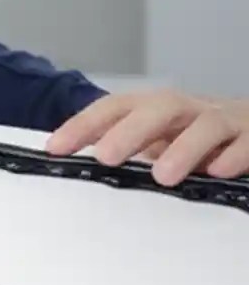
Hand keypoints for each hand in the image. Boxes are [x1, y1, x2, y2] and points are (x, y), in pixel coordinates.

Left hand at [47, 90, 248, 185]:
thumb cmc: (205, 139)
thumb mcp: (163, 140)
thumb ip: (131, 149)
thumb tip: (80, 164)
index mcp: (162, 109)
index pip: (118, 107)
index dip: (85, 124)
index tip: (55, 148)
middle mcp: (192, 110)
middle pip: (160, 107)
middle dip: (129, 131)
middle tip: (105, 157)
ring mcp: (228, 121)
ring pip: (207, 124)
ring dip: (184, 149)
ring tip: (163, 176)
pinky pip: (248, 143)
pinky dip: (235, 155)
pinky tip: (218, 171)